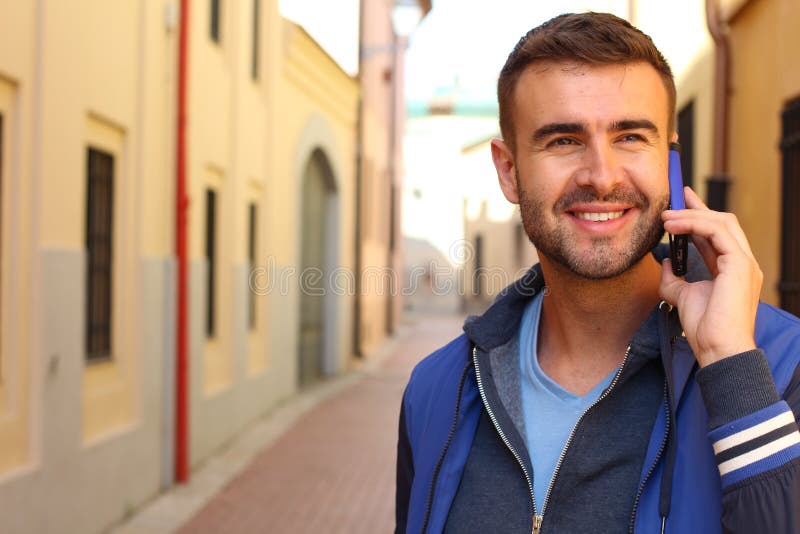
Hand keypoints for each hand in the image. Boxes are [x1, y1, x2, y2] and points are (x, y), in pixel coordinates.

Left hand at [658, 187, 761, 366]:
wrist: (718, 348)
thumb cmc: (705, 328)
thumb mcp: (682, 296)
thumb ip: (674, 279)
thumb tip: (665, 263)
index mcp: (732, 270)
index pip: (717, 234)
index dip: (699, 217)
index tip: (680, 206)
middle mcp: (742, 263)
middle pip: (723, 223)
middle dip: (698, 207)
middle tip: (675, 198)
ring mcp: (744, 262)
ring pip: (721, 223)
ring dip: (691, 215)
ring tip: (667, 216)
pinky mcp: (740, 264)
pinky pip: (717, 232)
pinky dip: (695, 224)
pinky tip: (674, 226)